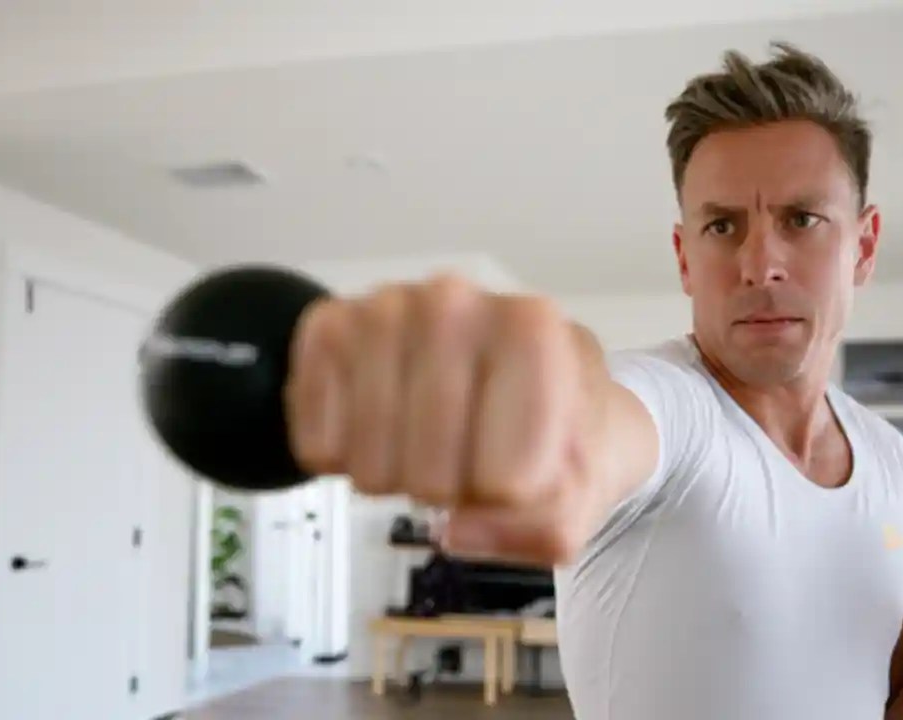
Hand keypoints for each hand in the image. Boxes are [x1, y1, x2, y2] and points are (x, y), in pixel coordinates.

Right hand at [283, 274, 602, 565]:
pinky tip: (380, 428)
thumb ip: (541, 526)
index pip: (505, 481)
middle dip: (451, 494)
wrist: (518, 376)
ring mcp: (384, 310)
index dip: (508, 500)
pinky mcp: (327, 330)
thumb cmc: (553, 425)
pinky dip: (344, 459)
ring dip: (397, 478)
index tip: (521, 475)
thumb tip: (458, 531)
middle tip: (468, 460)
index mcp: (530, 331)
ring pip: (371, 466)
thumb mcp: (584, 487)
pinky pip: (318, 444)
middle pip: (431, 479)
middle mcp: (453, 303)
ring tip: (427, 444)